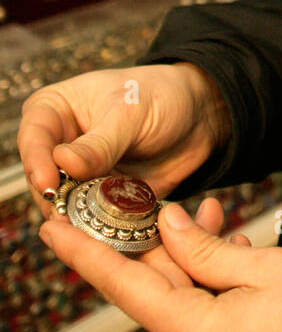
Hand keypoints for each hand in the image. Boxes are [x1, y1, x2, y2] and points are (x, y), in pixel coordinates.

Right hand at [18, 63, 230, 219]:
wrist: (198, 115)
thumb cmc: (160, 96)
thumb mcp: (130, 112)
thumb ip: (99, 143)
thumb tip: (63, 163)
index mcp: (55, 110)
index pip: (34, 137)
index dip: (36, 162)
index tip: (48, 182)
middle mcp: (60, 146)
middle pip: (43, 180)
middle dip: (55, 200)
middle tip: (67, 217)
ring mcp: (80, 177)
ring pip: (66, 206)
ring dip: (78, 221)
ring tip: (92, 230)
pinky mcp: (102, 201)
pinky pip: (96, 221)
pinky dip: (103, 229)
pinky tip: (113, 235)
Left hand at [38, 199, 281, 331]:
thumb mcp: (267, 268)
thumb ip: (204, 248)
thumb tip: (164, 227)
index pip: (124, 287)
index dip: (85, 253)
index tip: (52, 229)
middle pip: (160, 297)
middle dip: (174, 252)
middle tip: (200, 212)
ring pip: (182, 314)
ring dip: (200, 277)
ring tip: (237, 242)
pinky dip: (210, 305)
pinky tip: (239, 278)